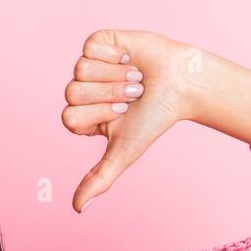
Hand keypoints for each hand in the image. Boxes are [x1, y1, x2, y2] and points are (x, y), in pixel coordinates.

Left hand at [62, 29, 193, 212]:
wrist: (181, 84)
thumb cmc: (153, 119)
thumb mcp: (125, 152)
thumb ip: (99, 179)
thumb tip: (77, 209)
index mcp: (81, 117)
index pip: (69, 117)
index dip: (100, 114)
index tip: (123, 113)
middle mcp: (80, 91)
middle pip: (73, 92)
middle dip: (110, 94)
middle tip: (132, 95)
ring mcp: (87, 65)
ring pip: (81, 69)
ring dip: (117, 75)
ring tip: (135, 78)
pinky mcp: (98, 42)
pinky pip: (91, 47)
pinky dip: (116, 55)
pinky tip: (130, 58)